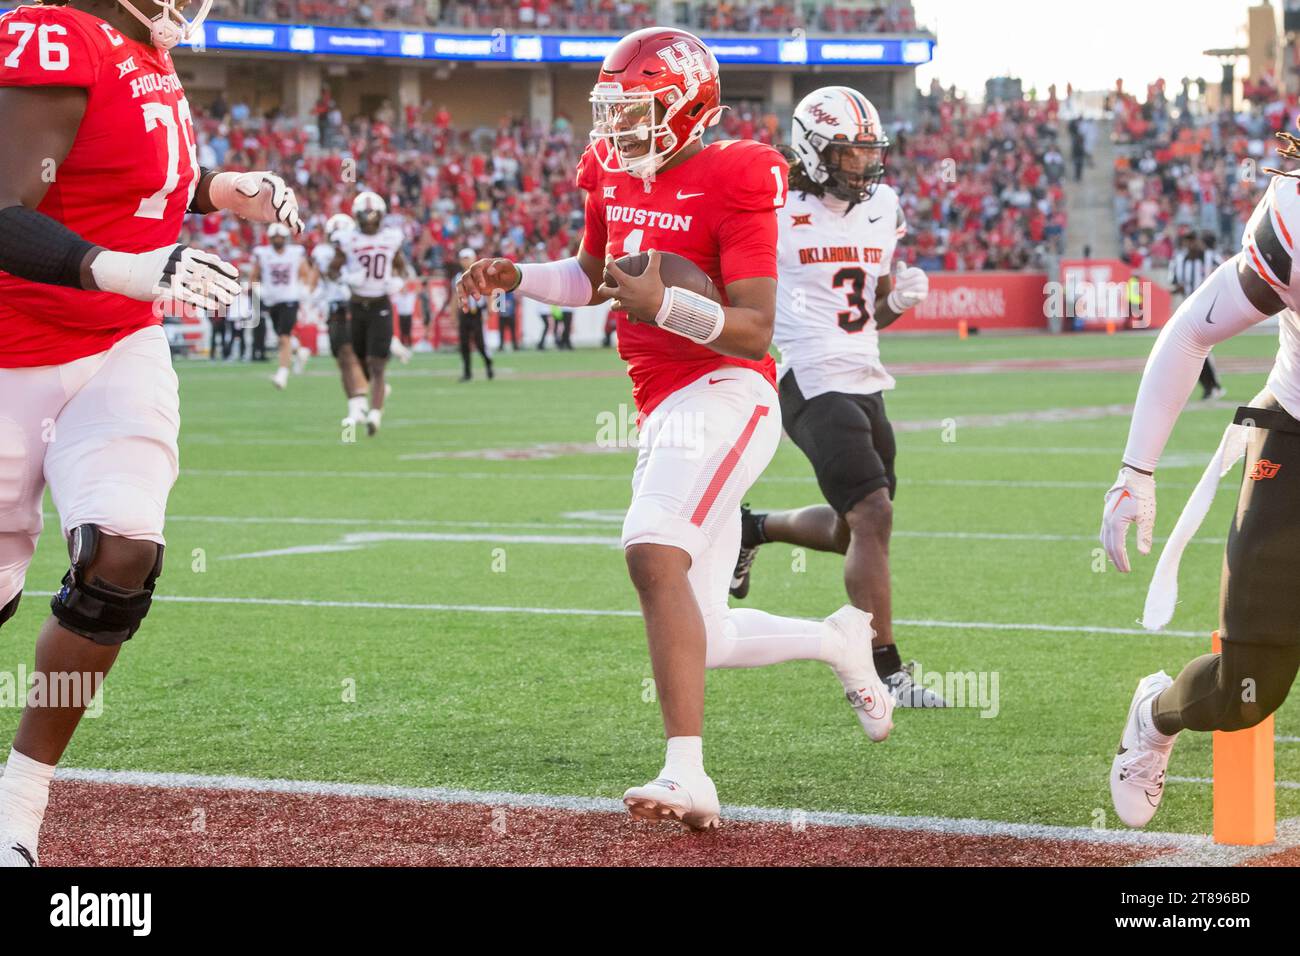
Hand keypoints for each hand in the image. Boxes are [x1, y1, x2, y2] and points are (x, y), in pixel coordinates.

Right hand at [89, 244, 240, 310]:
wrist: (128, 272)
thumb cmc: (154, 265)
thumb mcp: (172, 255)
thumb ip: (192, 258)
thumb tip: (215, 259)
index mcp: (183, 251)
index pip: (207, 259)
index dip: (223, 267)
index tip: (235, 274)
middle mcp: (179, 261)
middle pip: (206, 272)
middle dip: (224, 282)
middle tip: (237, 290)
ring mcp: (172, 273)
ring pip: (200, 285)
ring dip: (217, 293)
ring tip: (229, 300)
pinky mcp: (166, 286)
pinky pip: (188, 295)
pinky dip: (202, 301)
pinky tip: (213, 306)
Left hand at [212, 171, 302, 233]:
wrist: (237, 197)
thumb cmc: (238, 187)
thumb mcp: (238, 184)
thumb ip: (245, 185)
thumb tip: (254, 192)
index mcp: (272, 181)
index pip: (279, 187)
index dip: (279, 196)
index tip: (274, 205)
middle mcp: (279, 193)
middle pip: (288, 198)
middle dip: (287, 208)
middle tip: (280, 217)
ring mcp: (280, 204)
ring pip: (291, 210)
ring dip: (292, 216)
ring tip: (291, 224)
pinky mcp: (278, 215)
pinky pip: (289, 220)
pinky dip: (295, 225)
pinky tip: (298, 232)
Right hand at [456, 258, 517, 311]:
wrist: (508, 278)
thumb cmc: (508, 270)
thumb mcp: (507, 266)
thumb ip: (499, 265)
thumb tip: (489, 271)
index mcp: (483, 264)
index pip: (475, 268)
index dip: (477, 277)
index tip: (483, 286)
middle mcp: (474, 271)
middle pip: (466, 277)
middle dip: (470, 288)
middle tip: (478, 298)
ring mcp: (472, 279)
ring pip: (461, 285)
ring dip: (461, 294)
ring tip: (465, 303)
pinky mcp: (472, 288)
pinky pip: (463, 293)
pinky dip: (462, 301)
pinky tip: (465, 310)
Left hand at [597, 249, 665, 323]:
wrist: (662, 307)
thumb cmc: (656, 289)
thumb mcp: (654, 272)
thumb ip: (653, 259)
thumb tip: (652, 250)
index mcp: (625, 282)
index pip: (611, 268)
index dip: (608, 260)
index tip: (609, 257)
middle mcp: (622, 295)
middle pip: (603, 291)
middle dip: (603, 288)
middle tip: (607, 285)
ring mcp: (626, 306)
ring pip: (612, 307)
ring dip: (614, 303)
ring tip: (618, 299)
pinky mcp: (632, 314)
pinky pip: (628, 317)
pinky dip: (629, 315)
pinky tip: (631, 313)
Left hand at [886, 263, 928, 312]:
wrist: (903, 296)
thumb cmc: (903, 284)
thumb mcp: (901, 276)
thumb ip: (901, 269)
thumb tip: (899, 262)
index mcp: (919, 272)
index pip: (916, 271)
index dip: (907, 273)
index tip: (899, 276)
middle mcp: (924, 279)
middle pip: (916, 280)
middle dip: (904, 283)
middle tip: (896, 287)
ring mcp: (925, 288)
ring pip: (917, 287)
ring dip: (906, 289)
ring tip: (899, 291)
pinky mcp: (923, 296)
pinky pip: (918, 296)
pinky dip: (911, 295)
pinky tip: (903, 295)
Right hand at [1100, 466, 1155, 572]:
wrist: (1134, 476)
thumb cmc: (1143, 495)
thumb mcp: (1147, 517)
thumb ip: (1144, 536)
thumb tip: (1143, 554)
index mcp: (1116, 524)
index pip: (1117, 548)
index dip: (1122, 561)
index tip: (1127, 571)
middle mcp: (1107, 521)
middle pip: (1109, 545)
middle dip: (1115, 559)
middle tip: (1123, 570)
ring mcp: (1105, 516)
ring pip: (1105, 538)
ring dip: (1110, 551)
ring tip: (1116, 560)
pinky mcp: (1107, 512)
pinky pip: (1105, 531)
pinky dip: (1109, 541)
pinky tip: (1114, 543)